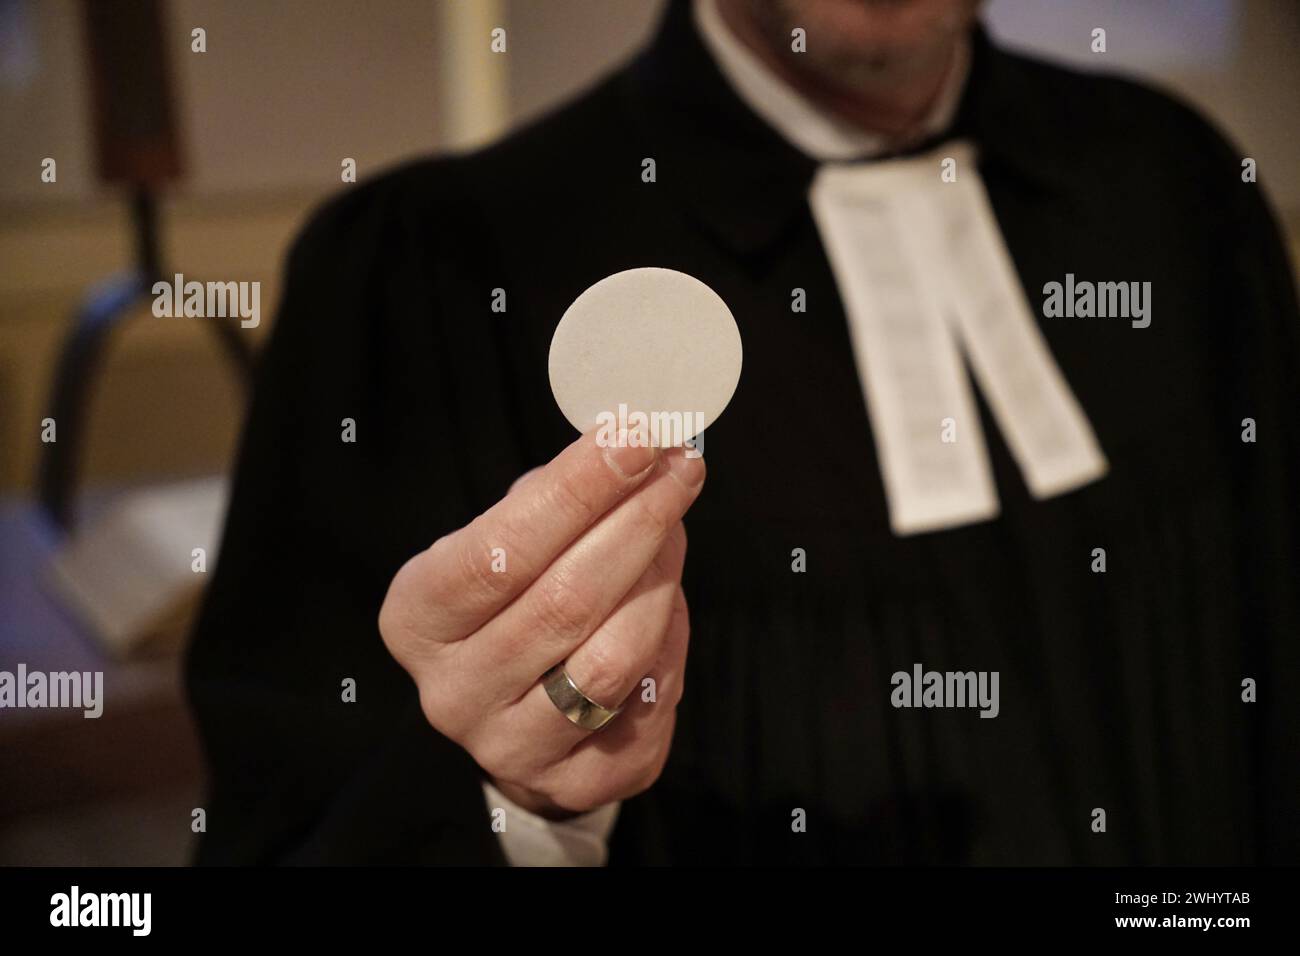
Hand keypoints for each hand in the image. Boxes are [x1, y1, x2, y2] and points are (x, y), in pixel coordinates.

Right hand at [379, 431, 703, 817]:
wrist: (509, 708)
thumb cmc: (508, 600)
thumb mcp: (501, 541)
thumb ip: (554, 500)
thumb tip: (634, 447)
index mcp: (418, 620)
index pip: (501, 550)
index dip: (576, 490)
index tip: (635, 436)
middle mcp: (454, 693)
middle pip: (565, 601)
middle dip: (636, 521)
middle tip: (679, 467)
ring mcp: (511, 747)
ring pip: (612, 658)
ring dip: (660, 579)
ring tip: (673, 524)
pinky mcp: (577, 784)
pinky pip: (647, 704)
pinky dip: (671, 641)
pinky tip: (666, 602)